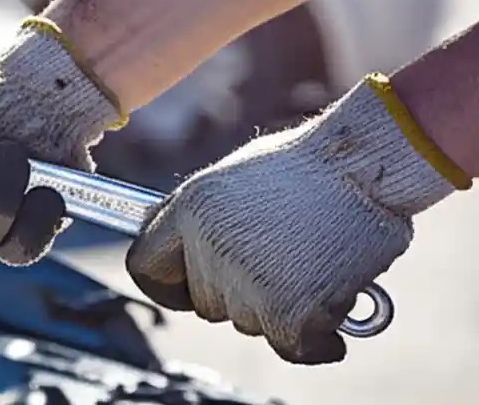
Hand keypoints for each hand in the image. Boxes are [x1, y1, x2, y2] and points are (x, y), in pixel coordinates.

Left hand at [126, 76, 456, 363]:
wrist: (365, 164)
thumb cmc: (308, 166)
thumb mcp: (232, 178)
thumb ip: (204, 220)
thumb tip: (186, 253)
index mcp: (188, 209)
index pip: (145, 266)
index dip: (168, 285)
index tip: (186, 290)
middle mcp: (208, 246)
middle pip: (205, 303)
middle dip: (239, 294)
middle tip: (282, 262)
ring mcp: (246, 280)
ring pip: (249, 324)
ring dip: (280, 309)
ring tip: (313, 263)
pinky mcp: (288, 311)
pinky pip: (291, 347)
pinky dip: (316, 340)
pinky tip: (333, 309)